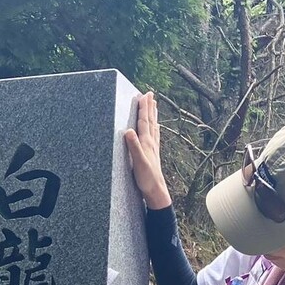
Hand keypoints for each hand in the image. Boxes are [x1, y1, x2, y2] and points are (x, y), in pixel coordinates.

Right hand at [125, 91, 170, 210]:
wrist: (156, 191)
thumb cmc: (146, 178)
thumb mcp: (137, 163)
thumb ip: (133, 146)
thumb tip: (127, 131)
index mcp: (146, 143)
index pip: (144, 121)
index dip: (143, 108)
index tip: (143, 95)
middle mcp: (151, 143)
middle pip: (150, 121)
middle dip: (149, 107)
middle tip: (150, 94)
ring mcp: (153, 148)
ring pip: (153, 127)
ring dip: (152, 115)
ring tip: (154, 105)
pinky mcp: (153, 154)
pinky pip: (154, 136)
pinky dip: (154, 128)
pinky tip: (155, 127)